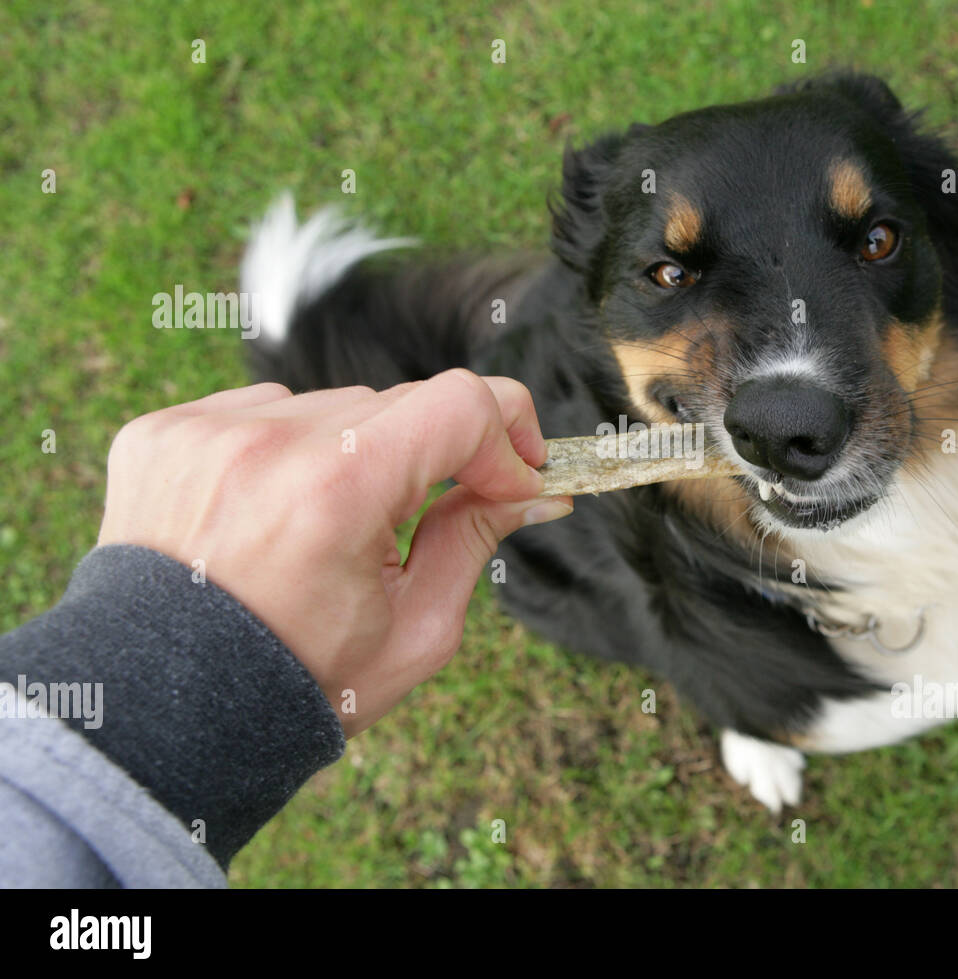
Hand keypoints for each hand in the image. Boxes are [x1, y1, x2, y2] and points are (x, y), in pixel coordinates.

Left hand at [97, 369, 570, 734]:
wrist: (167, 712)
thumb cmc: (298, 683)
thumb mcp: (415, 629)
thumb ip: (476, 539)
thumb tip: (536, 491)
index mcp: (339, 489)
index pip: (460, 406)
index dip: (509, 435)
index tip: (520, 474)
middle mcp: (268, 443)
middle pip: (401, 404)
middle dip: (438, 454)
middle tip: (438, 509)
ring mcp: (207, 430)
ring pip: (333, 405)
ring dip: (359, 451)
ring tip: (335, 527)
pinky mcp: (166, 430)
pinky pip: (265, 411)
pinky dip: (291, 449)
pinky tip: (279, 512)